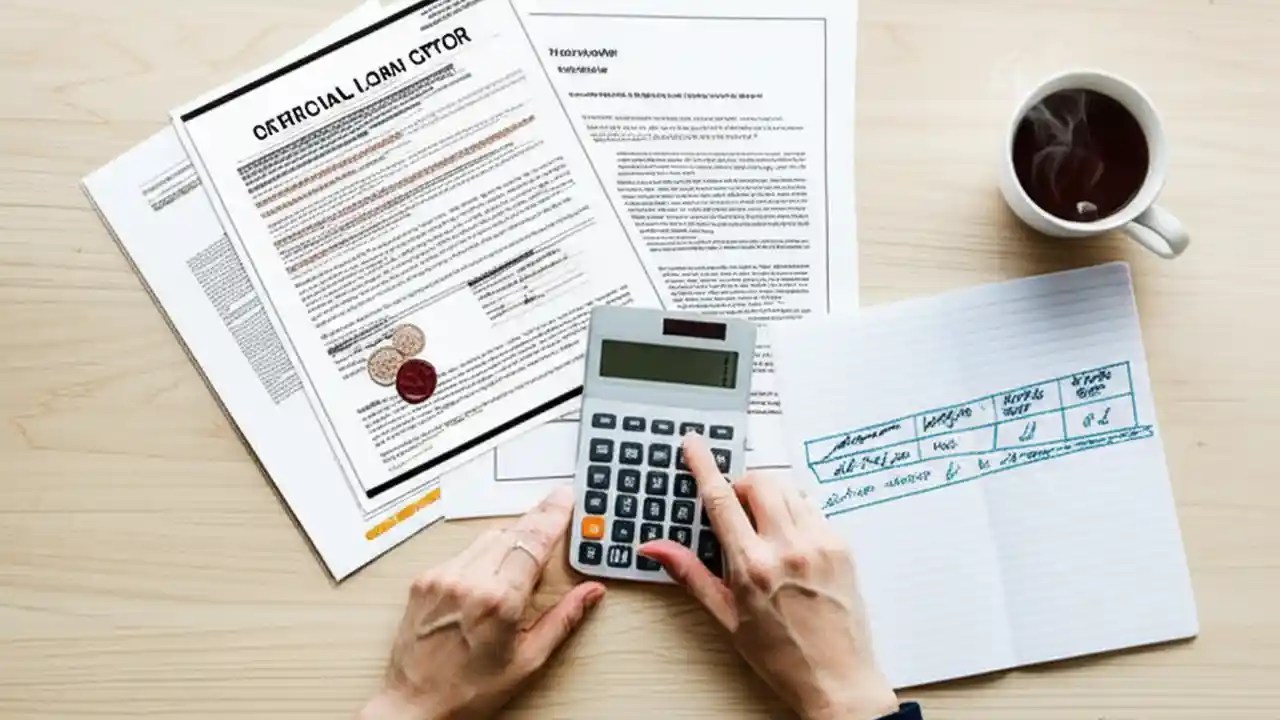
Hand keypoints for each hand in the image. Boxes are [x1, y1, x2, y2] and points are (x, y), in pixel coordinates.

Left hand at [361, 487, 604, 719]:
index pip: (532, 541)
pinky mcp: (425, 580)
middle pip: (511, 532)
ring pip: (486, 538)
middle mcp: (466, 582)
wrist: (413, 704)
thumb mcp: (527, 661)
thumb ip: (562, 619)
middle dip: (535, 526)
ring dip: (509, 541)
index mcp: (497, 602)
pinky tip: (490, 577)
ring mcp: (441, 578)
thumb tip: (590, 593)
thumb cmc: (468, 691)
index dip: (552, 515)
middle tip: (554, 522)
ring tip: (521, 561)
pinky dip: (482, 556)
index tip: (565, 499)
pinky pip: (463, 552)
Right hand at [640, 435, 897, 719]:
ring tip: (762, 525)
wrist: (837, 679)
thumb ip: (690, 574)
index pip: (721, 499)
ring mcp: (820, 542)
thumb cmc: (782, 656)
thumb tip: (654, 548)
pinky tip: (790, 540)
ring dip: (768, 495)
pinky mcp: (842, 545)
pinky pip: (812, 507)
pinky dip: (794, 512)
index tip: (694, 444)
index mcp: (753, 566)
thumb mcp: (726, 617)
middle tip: (733, 506)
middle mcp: (788, 547)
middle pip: (758, 482)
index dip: (703, 465)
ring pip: (787, 488)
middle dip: (740, 484)